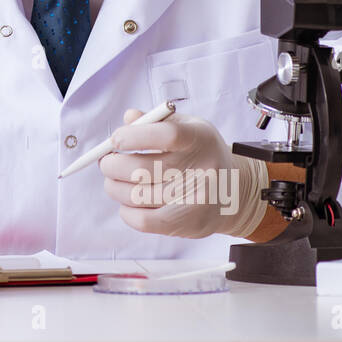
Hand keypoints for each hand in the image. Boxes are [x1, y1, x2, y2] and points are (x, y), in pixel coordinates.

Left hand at [97, 109, 268, 238]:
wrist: (234, 191)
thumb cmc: (201, 154)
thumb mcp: (188, 128)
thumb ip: (157, 121)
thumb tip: (130, 118)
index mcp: (199, 139)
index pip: (167, 135)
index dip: (134, 136)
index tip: (116, 139)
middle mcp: (201, 169)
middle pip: (143, 169)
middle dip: (113, 165)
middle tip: (106, 162)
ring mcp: (196, 199)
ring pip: (137, 196)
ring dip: (114, 187)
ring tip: (113, 181)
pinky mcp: (188, 223)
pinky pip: (144, 220)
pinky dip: (126, 211)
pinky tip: (127, 202)